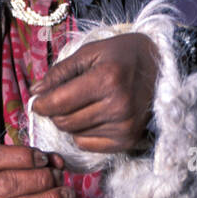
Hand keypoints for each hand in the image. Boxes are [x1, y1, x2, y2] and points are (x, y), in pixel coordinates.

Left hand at [31, 32, 158, 152]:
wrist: (160, 66)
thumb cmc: (121, 55)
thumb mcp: (90, 53)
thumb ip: (60, 72)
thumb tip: (35, 92)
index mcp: (106, 80)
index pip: (59, 102)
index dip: (41, 104)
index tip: (37, 101)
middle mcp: (117, 106)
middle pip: (64, 122)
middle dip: (55, 113)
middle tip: (60, 101)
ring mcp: (124, 126)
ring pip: (74, 134)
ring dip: (71, 122)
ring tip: (83, 105)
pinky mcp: (127, 140)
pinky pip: (88, 144)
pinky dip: (83, 133)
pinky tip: (94, 117)